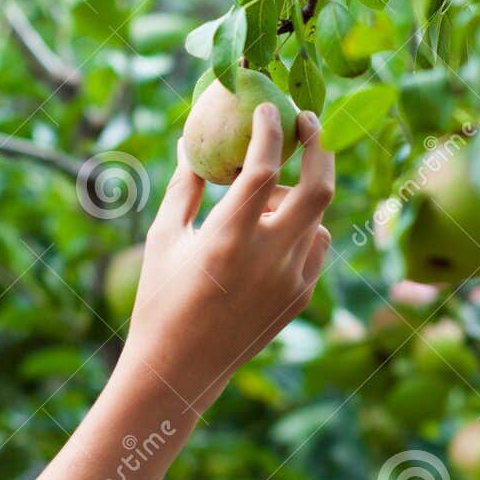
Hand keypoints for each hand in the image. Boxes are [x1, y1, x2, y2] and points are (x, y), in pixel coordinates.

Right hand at [116, 104, 333, 411]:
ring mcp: (292, 280)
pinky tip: (271, 235)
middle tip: (307, 122)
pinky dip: (301, 230)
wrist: (180, 371)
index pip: (264, 169)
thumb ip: (184, 189)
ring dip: (298, 198)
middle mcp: (269, 257)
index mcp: (229, 238)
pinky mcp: (300, 298)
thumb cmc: (160, 301)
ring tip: (265, 200)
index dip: (270, 131)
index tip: (267, 108)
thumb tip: (189, 143)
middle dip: (319, 146)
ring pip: (318, 219)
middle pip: (319, 188)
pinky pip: (315, 248)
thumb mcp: (163, 240)